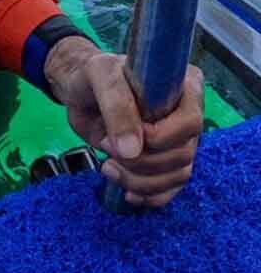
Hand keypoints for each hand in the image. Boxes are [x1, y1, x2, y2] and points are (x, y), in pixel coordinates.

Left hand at [45, 37, 203, 207]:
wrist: (80, 92)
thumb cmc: (95, 76)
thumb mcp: (101, 76)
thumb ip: (117, 105)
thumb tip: (132, 151)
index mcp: (185, 87)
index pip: (191, 122)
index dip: (162, 137)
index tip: (131, 136)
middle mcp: (187, 117)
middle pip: (182, 154)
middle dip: (142, 161)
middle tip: (107, 149)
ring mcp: (180, 142)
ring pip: (177, 176)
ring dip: (140, 181)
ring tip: (108, 168)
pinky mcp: (165, 163)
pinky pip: (170, 190)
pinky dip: (149, 195)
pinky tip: (126, 191)